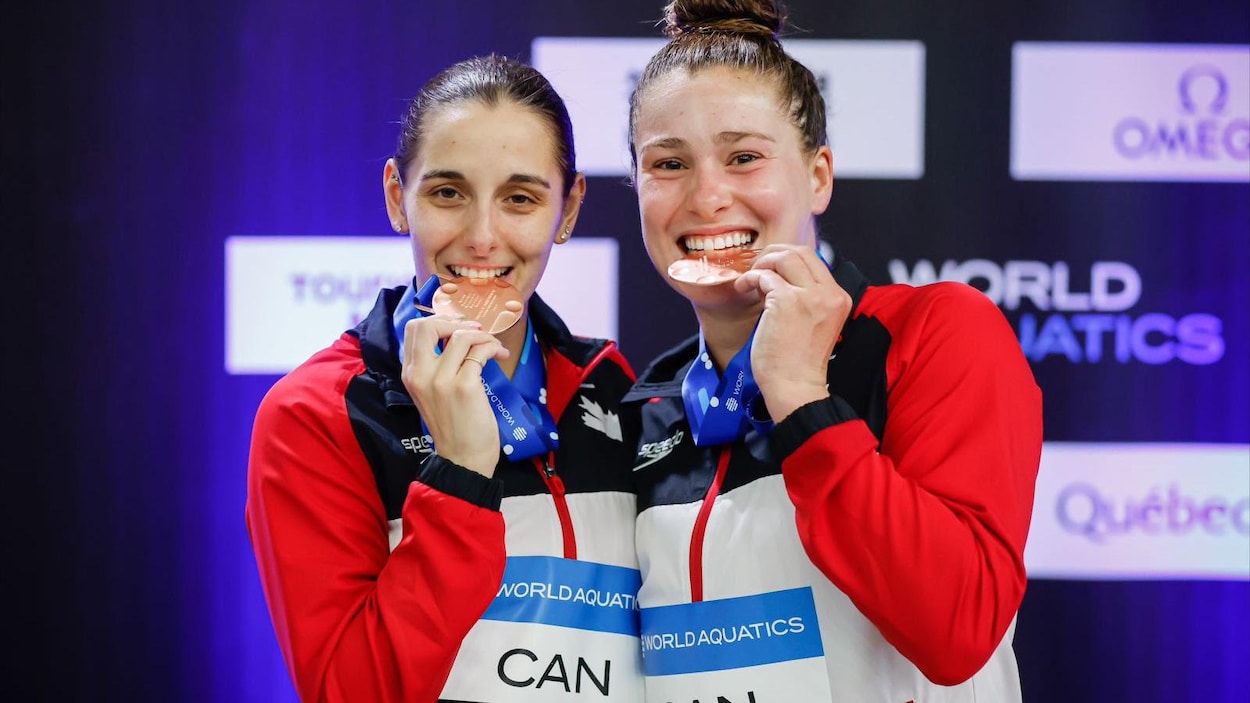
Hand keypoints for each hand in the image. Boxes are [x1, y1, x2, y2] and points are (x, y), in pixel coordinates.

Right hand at [400, 316, 510, 476]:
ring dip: (484, 336)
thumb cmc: (453, 425)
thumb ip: (435, 366)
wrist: (463, 458)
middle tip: (475, 332)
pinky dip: (493, 347)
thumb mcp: (433, 392)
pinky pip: (479, 351)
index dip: (439, 321)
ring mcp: (441, 381)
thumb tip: (456, 335)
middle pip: (427, 325)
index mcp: (410, 374)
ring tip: (494, 347)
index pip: (413, 329)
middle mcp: (420, 375)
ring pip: (461, 336)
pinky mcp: (464, 387)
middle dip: (454, 321)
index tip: (459, 329)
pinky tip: (500, 356)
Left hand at [734, 244, 850, 421]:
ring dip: (762, 263)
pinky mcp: (786, 301)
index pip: (817, 261)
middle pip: (801, 252)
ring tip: (751, 278)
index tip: (774, 266)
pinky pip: (764, 276)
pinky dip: (750, 278)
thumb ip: (808, 299)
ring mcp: (809, 296)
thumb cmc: (799, 362)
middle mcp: (828, 293)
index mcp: (839, 298)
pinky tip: (743, 288)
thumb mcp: (816, 323)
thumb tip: (781, 277)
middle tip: (759, 264)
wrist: (795, 387)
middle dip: (776, 253)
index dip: (791, 258)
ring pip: (784, 258)